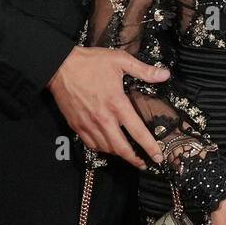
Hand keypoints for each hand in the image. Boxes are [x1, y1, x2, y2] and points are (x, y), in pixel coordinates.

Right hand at [47, 46, 170, 169]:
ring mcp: (88, 124)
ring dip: (119, 154)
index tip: (158, 156)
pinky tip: (108, 146)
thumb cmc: (90, 62)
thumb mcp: (120, 60)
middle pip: (121, 148)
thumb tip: (165, 75)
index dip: (149, 146)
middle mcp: (103, 119)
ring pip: (106, 148)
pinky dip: (102, 149)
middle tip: (144, 163)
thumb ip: (143, 70)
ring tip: (128, 155)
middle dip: (135, 159)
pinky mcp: (77, 125)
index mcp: (117, 104)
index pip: (137, 132)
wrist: (60, 66)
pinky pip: (91, 144)